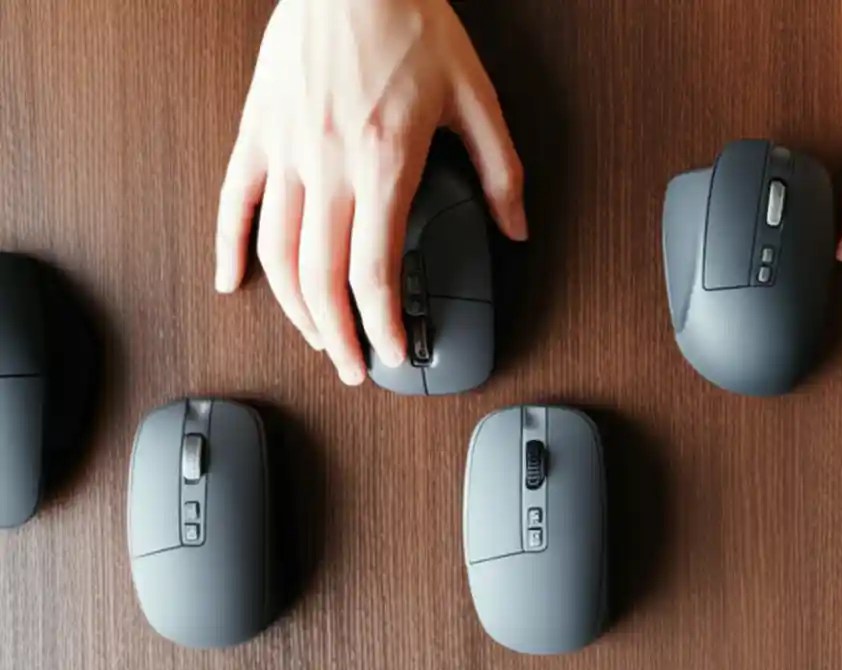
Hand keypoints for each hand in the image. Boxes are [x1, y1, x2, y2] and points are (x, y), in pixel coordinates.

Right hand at [215, 0, 526, 384]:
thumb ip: (500, 172)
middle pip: (322, 278)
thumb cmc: (410, 22)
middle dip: (339, 336)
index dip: (382, 325)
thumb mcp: (477, 98)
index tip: (393, 352)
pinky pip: (233, 201)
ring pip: (277, 252)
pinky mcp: (257, 131)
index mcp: (385, 163)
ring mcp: (285, 151)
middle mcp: (329, 166)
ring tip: (316, 339)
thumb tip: (516, 227)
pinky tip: (233, 282)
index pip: (375, 272)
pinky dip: (230, 247)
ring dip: (294, 308)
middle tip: (354, 368)